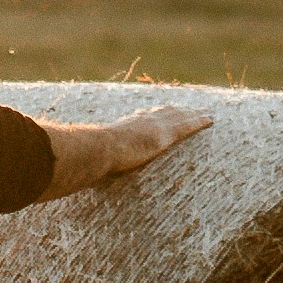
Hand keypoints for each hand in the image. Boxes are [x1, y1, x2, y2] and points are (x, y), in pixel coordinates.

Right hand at [40, 104, 211, 200]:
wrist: (94, 150)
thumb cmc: (88, 158)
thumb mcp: (91, 160)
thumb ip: (88, 164)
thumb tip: (71, 174)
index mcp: (124, 127)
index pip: (142, 118)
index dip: (153, 114)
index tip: (160, 113)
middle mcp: (139, 121)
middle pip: (164, 112)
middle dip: (177, 110)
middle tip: (189, 108)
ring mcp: (152, 126)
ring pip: (179, 115)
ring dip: (193, 113)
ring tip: (206, 113)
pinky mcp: (163, 134)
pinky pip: (187, 125)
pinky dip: (199, 121)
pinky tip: (211, 120)